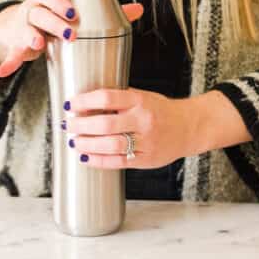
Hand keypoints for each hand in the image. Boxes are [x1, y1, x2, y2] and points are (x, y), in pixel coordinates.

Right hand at [0, 0, 143, 77]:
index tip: (72, 12)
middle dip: (53, 22)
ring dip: (31, 37)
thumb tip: (139, 8)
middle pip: (40, 12)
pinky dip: (6, 63)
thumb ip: (104, 10)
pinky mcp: (15, 45)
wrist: (19, 25)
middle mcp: (33, 10)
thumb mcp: (73, 11)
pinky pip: (10, 54)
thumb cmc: (54, 16)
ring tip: (38, 45)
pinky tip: (1, 72)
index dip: (60, 1)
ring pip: (26, 30)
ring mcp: (23, 28)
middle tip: (69, 34)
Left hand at [64, 89, 198, 169]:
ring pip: (110, 145)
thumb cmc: (162, 111)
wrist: (190, 127)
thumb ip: (119, 100)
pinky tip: (86, 157)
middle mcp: (143, 120)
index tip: (70, 104)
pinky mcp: (147, 159)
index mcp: (140, 101)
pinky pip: (118, 162)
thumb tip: (86, 104)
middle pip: (105, 124)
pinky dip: (98, 160)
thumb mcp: (143, 97)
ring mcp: (146, 141)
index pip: (106, 98)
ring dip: (87, 145)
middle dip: (81, 125)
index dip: (84, 101)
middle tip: (68, 125)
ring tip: (75, 142)